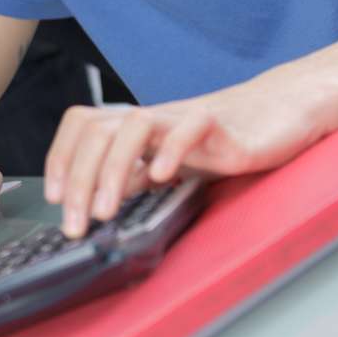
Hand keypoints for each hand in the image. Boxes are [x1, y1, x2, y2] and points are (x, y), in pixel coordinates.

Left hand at [44, 75, 335, 236]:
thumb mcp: (171, 162)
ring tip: (108, 211)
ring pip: (133, 126)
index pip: (83, 125)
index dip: (61, 157)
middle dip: (79, 178)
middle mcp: (154, 118)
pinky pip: (189, 127)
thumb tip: (95, 201)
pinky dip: (170, 151)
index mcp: (139, 127)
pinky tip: (162, 179)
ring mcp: (184, 119)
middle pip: (98, 130)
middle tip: (77, 225)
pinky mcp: (221, 125)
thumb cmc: (225, 138)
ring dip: (112, 170)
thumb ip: (136, 176)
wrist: (281, 111)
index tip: (56, 199)